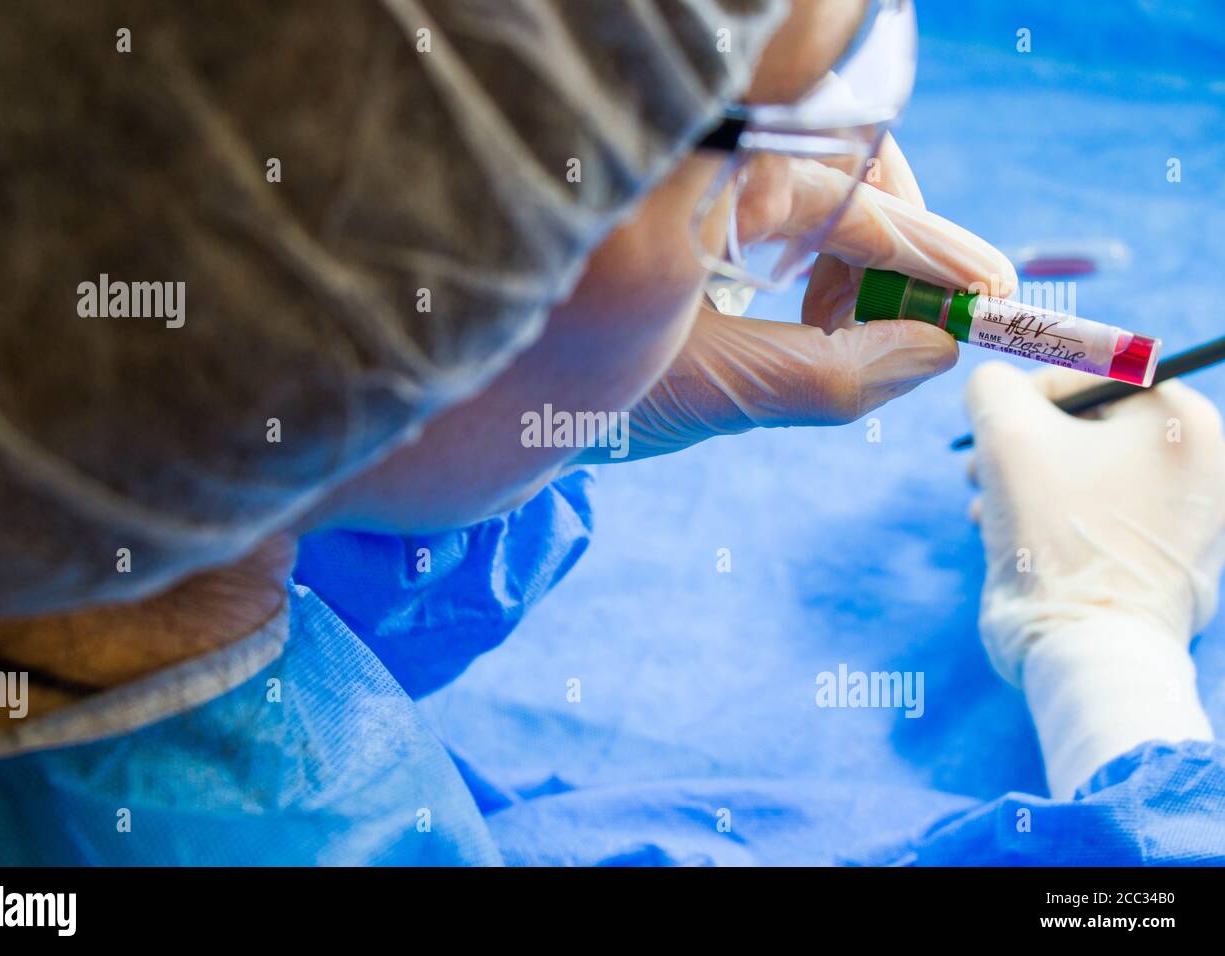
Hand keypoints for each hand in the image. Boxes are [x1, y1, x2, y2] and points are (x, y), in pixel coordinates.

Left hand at [579, 138, 1016, 461]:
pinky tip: (806, 317)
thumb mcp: (708, 388)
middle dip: (895, 257)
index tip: (996, 302)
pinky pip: (777, 212)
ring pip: (817, 195)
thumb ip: (830, 375)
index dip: (936, 252)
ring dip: (853, 266)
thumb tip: (932, 351)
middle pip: (852, 176)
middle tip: (921, 337)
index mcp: (716, 178)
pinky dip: (810, 264)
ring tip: (846, 343)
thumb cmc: (562, 387)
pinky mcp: (685, 205)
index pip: (862, 199)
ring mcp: (696, 177)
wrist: (464, 405)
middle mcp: (710, 158)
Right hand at [967, 363, 1224, 685]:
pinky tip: (1012, 539)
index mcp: (1184, 421)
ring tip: (989, 510)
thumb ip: (994, 386)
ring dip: (1028, 483)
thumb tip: (999, 391)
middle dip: (1023, 446)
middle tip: (983, 473)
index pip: (1090, 374)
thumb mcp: (1006, 432)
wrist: (1086, 648)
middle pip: (1088, 426)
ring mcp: (1191, 519)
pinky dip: (1053, 520)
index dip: (1026, 398)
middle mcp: (1204, 465)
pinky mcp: (1167, 562)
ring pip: (1087, 473)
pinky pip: (1101, 517)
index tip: (992, 435)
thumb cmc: (1053, 532)